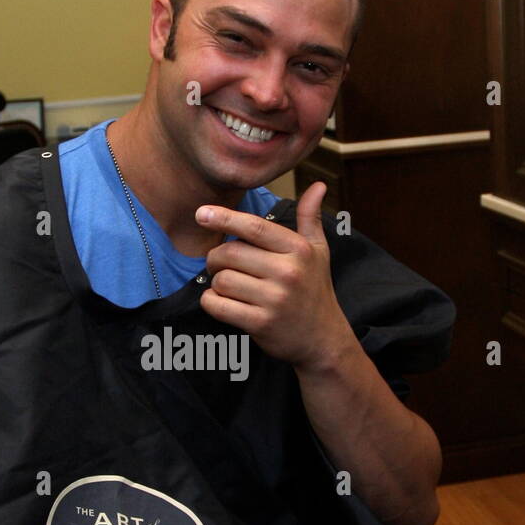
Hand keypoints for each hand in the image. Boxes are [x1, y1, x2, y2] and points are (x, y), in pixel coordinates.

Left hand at [195, 180, 354, 371]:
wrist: (323, 339)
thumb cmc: (315, 290)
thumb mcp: (318, 251)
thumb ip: (310, 218)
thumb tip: (317, 185)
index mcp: (297, 250)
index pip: (253, 228)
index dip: (224, 218)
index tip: (201, 213)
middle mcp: (287, 273)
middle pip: (229, 254)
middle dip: (216, 259)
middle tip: (219, 265)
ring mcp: (274, 300)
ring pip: (222, 281)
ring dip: (216, 283)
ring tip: (229, 287)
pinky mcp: (261, 323)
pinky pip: (218, 306)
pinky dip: (212, 302)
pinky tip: (222, 302)